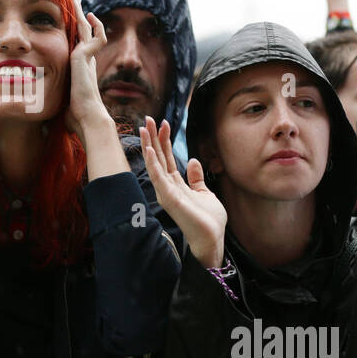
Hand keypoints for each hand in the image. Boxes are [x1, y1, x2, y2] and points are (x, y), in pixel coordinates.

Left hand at [65, 12, 111, 137]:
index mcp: (80, 70)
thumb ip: (53, 100)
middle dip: (80, 19)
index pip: (77, 47)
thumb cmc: (75, 116)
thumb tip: (35, 109)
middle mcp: (86, 62)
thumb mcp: (60, 103)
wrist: (87, 118)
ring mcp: (87, 59)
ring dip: (84, 15)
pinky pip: (97, 36)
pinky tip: (89, 16)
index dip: (75, 36)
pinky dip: (96, 26)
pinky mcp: (86, 57)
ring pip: (89, 30)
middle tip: (75, 3)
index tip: (70, 26)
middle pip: (84, 34)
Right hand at [140, 116, 226, 267]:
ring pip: (155, 164)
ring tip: (144, 128)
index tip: (162, 123)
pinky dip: (153, 164)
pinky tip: (149, 150)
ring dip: (149, 146)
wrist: (212, 238)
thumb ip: (195, 178)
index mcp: (176, 184)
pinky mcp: (169, 199)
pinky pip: (158, 178)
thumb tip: (193, 160)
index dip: (164, 140)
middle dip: (153, 138)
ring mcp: (166, 192)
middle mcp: (167, 186)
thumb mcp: (204, 192)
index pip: (167, 158)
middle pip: (158, 157)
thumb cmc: (208, 220)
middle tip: (148, 118)